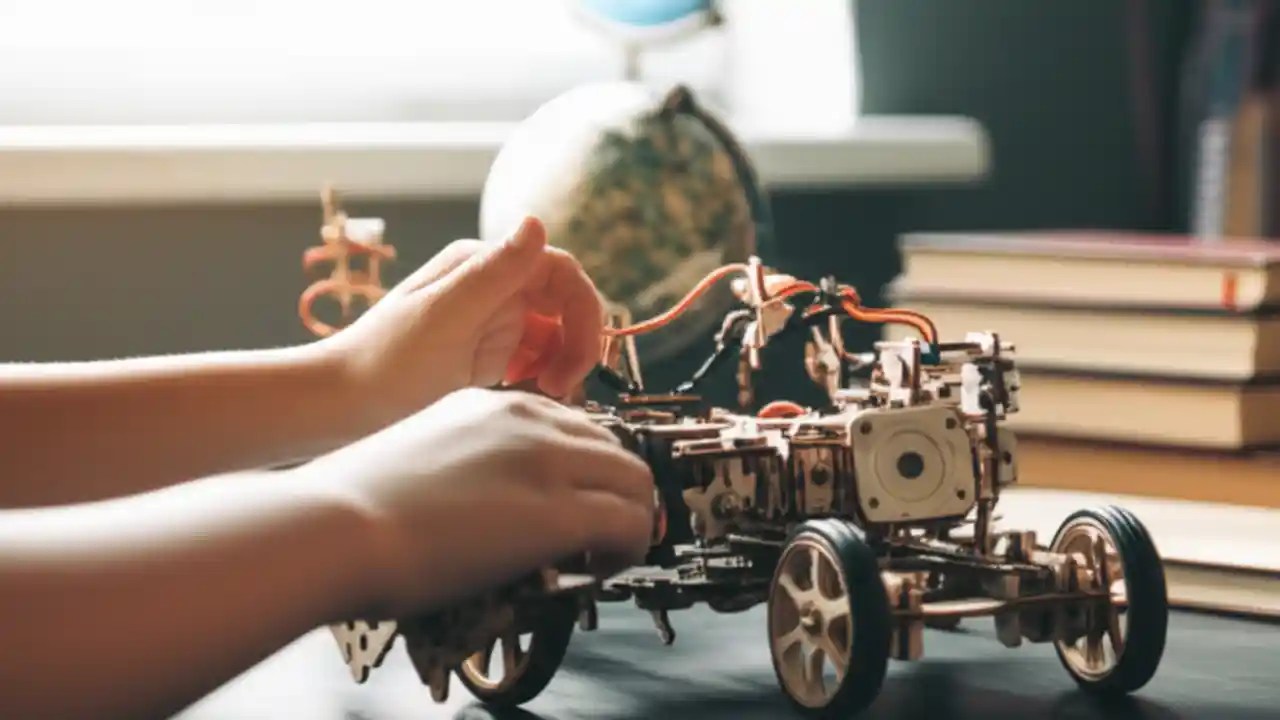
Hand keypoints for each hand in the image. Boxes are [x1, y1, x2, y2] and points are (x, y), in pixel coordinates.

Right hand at [302, 387, 653, 617]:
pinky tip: (598, 569)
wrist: (334, 525)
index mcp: (493, 404)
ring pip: (636, 481)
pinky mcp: (559, 511)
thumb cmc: (353, 506)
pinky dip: (629, 548)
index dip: (582, 471)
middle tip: (596, 537)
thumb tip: (480, 506)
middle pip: (615, 449)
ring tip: (598, 557)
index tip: (571, 504)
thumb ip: (465, 468)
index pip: (572, 427)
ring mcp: (548, 461)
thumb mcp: (420, 459)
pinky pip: (631, 523)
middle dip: (616, 493)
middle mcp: (530, 421)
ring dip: (629, 520)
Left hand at [319, 217, 603, 431]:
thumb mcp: (446, 315)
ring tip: (546, 394)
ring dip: (562, 362)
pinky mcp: (485, 355)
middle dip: (576, 342)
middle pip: (564, 304)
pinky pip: (535, 359)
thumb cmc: (387, 360)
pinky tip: (526, 393)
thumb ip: (495, 271)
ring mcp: (490, 321)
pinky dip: (543, 376)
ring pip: (555, 333)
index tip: (581, 356)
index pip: (559, 272)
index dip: (583, 310)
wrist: (342, 403)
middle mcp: (491, 286)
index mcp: (482, 265)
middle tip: (562, 387)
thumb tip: (536, 220)